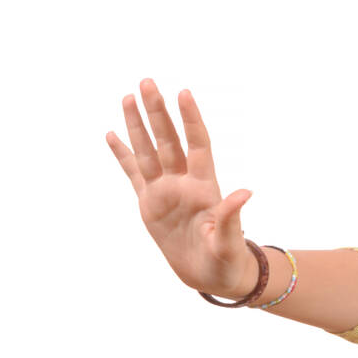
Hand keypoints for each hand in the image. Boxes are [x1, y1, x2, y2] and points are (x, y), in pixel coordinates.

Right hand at [106, 79, 257, 297]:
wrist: (211, 275)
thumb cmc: (226, 260)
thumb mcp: (228, 241)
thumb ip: (231, 217)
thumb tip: (244, 193)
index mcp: (204, 188)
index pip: (197, 145)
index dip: (191, 120)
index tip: (183, 93)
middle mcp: (183, 183)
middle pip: (168, 140)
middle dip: (157, 112)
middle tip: (147, 82)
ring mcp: (165, 191)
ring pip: (149, 151)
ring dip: (138, 126)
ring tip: (128, 97)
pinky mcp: (150, 204)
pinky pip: (133, 174)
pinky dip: (123, 155)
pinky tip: (112, 135)